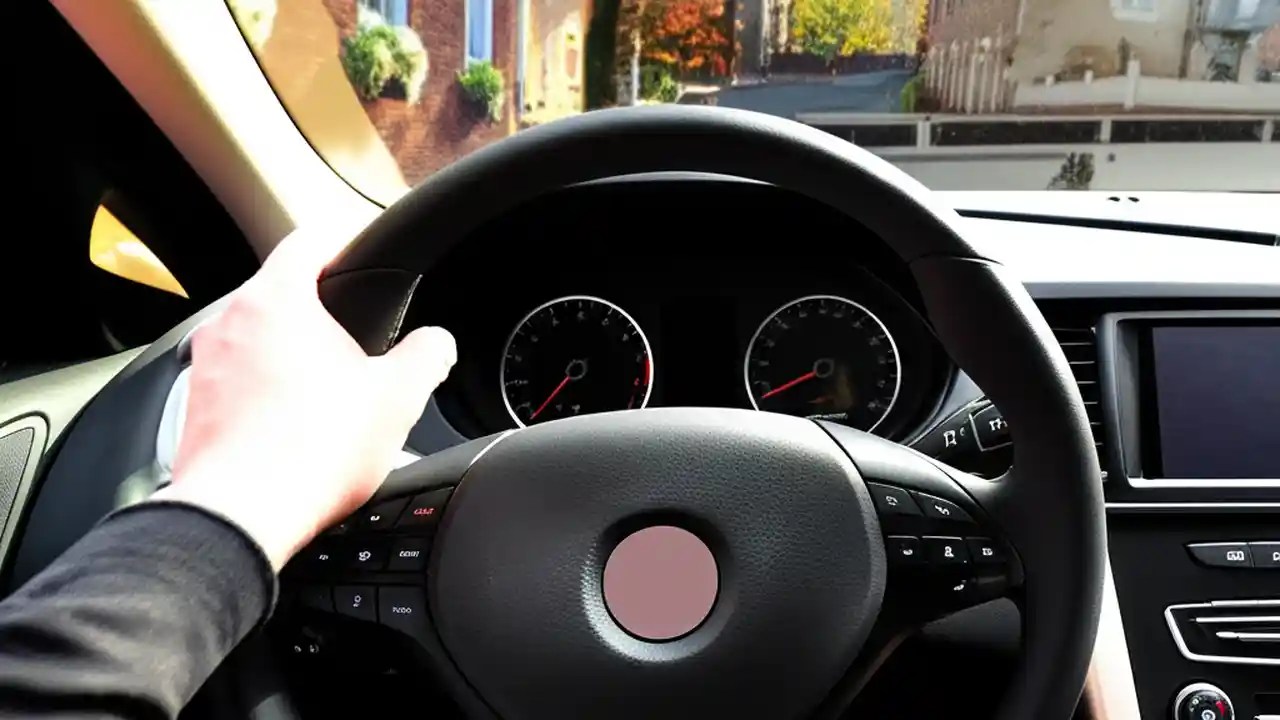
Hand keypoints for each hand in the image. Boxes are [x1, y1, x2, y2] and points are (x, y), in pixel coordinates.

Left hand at [151, 226, 455, 570]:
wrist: (240, 517)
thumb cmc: (310, 452)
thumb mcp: (396, 398)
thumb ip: (427, 356)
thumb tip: (437, 344)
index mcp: (277, 299)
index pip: (310, 240)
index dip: (343, 240)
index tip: (358, 247)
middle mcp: (229, 323)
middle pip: (282, 294)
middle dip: (321, 313)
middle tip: (357, 341)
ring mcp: (204, 367)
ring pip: (258, 341)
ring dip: (291, 356)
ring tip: (329, 394)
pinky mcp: (193, 407)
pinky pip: (238, 383)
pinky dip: (266, 394)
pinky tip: (296, 428)